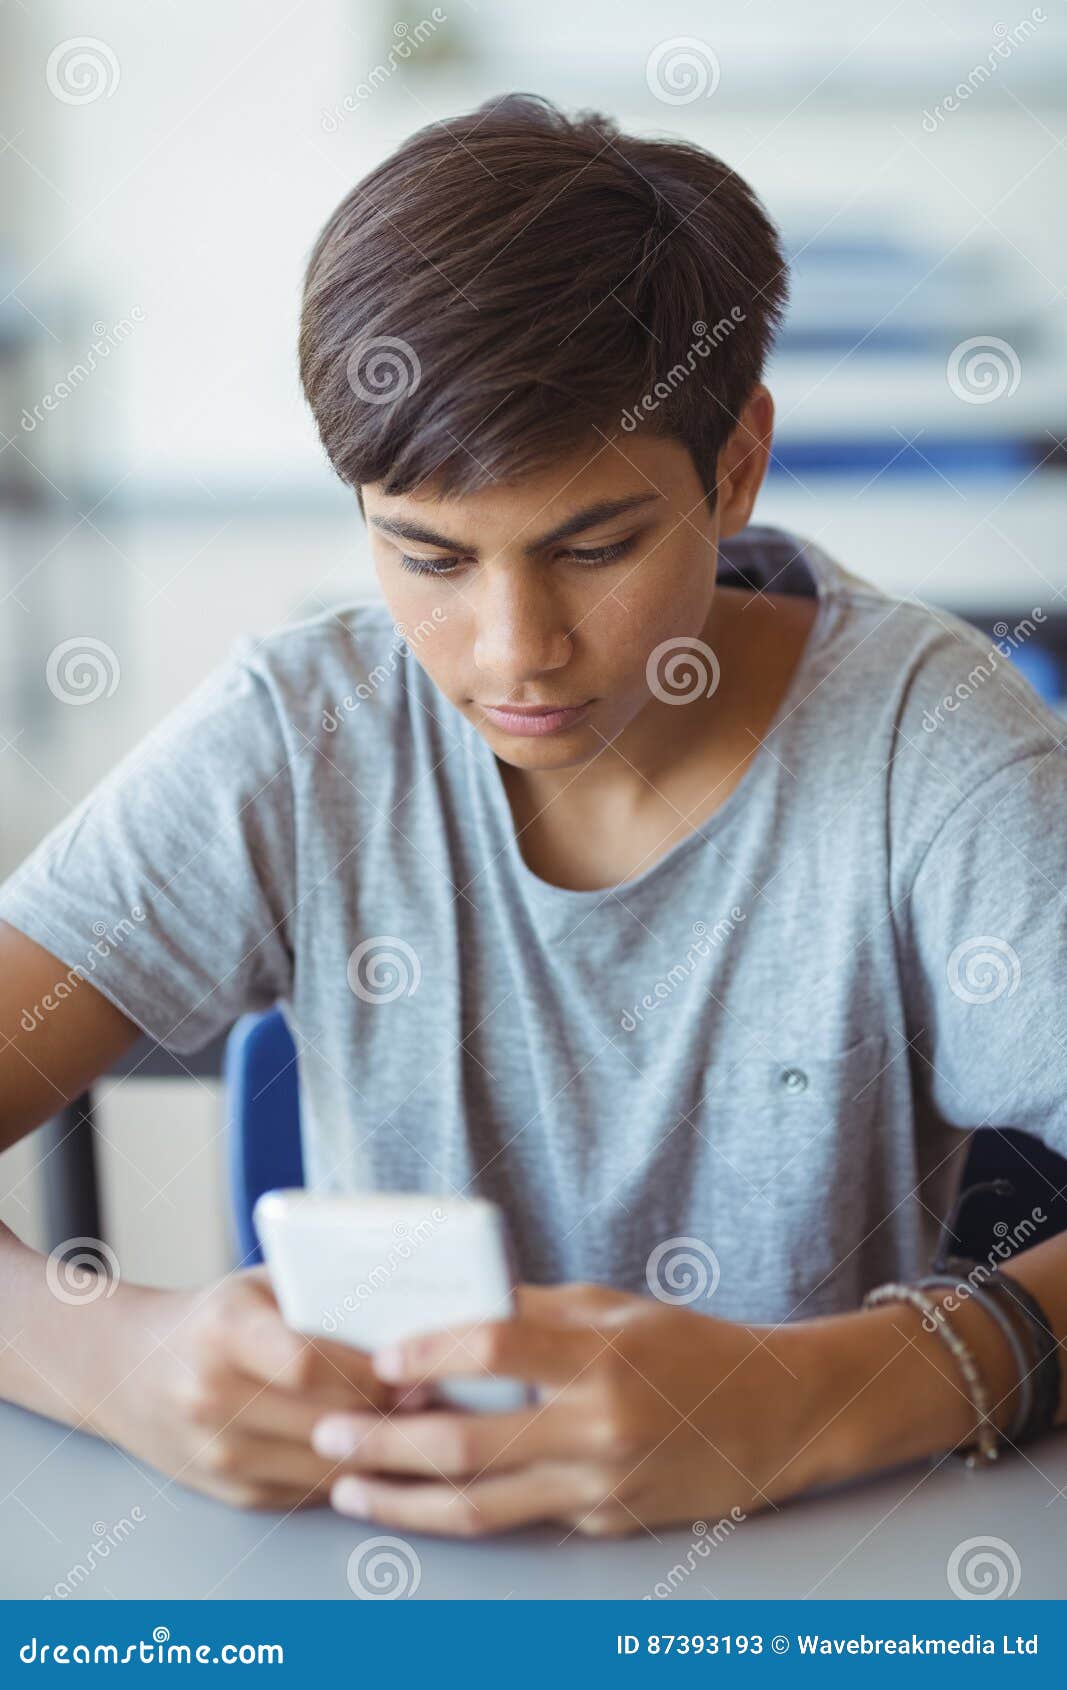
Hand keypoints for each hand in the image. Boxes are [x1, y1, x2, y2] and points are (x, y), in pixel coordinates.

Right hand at [90, 1267, 406, 1508]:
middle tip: (443, 1399)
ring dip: (383, 1451)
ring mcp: (219, 1452)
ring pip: (329, 1464)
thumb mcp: (258, 1284)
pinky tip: (385, 1454)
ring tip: (427, 1427)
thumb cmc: (213, 1316)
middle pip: (329, 1418)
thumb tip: (412, 1310)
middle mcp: (214, 1396)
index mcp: (224, 1330)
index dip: (370, 1369)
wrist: (127, 1371)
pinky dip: (355, 1474)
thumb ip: (321, 1293)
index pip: (309, 1362)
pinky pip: (314, 1490)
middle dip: (393, 1412)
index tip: (414, 1364)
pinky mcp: (233, 1493)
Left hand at [312, 1282, 815, 1537]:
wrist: (776, 1418)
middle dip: (384, 1440)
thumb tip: (451, 1312)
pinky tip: (420, 1497)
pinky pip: (524, 1519)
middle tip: (327, 1430)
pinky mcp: (604, 1526)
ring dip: (403, 1500)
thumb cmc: (691, 1348)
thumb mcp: (615, 1308)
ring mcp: (600, 1489)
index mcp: (600, 1359)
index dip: (429, 1351)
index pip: (495, 1349)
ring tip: (347, 1486)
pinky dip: (467, 1508)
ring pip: (480, 1506)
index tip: (378, 1354)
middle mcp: (597, 1430)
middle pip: (466, 1443)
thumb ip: (534, 1314)